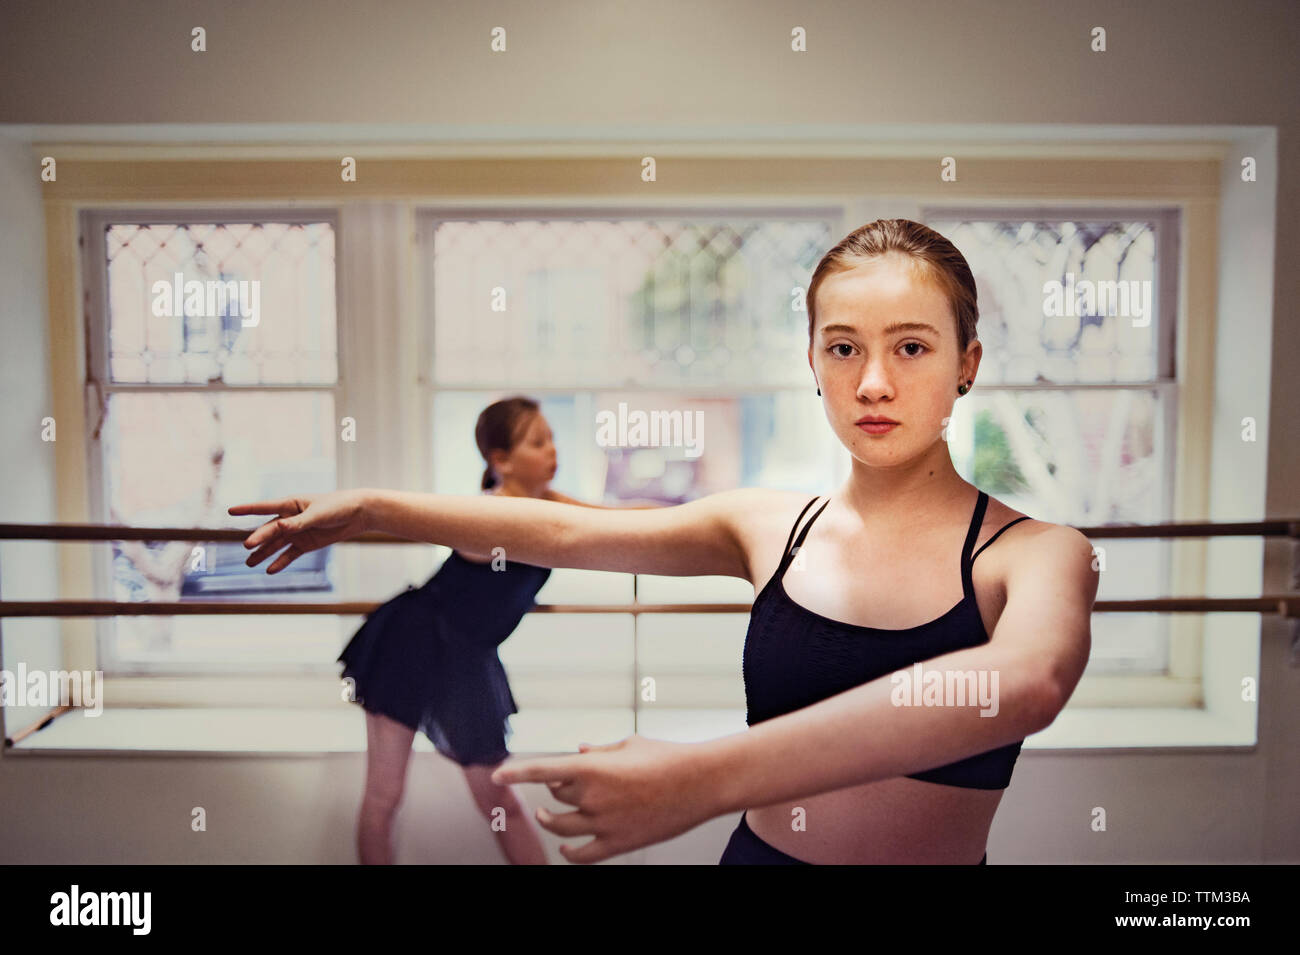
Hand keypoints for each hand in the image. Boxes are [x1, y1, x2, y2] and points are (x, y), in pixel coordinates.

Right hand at [228, 489, 370, 573]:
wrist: (357, 514)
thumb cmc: (337, 507)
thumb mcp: (318, 514)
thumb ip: (299, 522)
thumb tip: (280, 526)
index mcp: (291, 504)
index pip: (265, 507)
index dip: (248, 509)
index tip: (230, 511)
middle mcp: (290, 519)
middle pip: (271, 530)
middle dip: (259, 538)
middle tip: (246, 546)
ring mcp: (297, 532)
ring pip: (276, 544)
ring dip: (263, 553)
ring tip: (249, 563)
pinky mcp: (306, 544)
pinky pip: (290, 555)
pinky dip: (280, 562)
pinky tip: (270, 570)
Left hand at [490, 734, 719, 862]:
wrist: (702, 782)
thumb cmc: (668, 757)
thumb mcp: (629, 745)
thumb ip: (599, 751)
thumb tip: (579, 753)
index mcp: (592, 769)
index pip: (542, 771)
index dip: (515, 773)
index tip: (497, 775)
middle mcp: (593, 798)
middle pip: (556, 795)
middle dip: (558, 787)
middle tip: (569, 780)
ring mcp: (605, 824)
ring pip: (561, 826)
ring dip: (550, 820)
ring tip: (545, 816)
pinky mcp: (619, 843)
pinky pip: (584, 855)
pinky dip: (570, 852)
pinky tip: (565, 848)